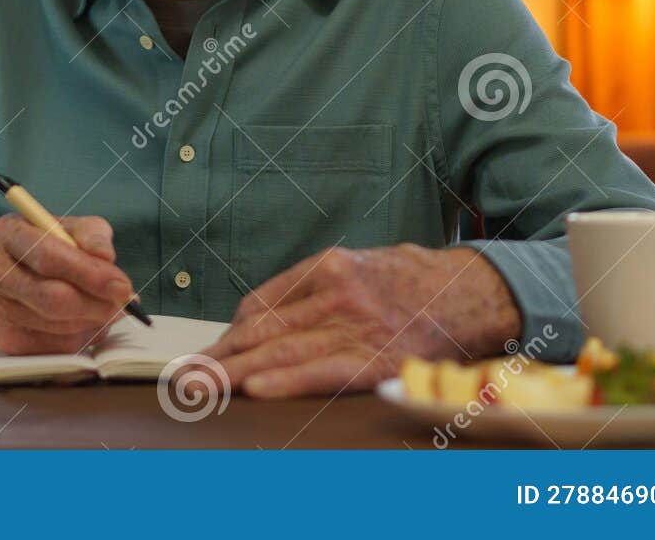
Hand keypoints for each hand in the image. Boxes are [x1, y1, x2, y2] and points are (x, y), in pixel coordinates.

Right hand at [0, 214, 136, 354]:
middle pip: (52, 299)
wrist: (15, 267)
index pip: (49, 257)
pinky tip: (82, 321)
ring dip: (92, 322)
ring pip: (57, 327)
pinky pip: (54, 347)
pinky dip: (79, 337)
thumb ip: (92, 235)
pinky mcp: (2, 338)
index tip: (121, 286)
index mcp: (8, 234)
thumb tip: (106, 259)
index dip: (89, 274)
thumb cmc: (49, 243)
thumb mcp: (70, 227)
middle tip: (123, 304)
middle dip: (96, 305)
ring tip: (102, 308)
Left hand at [203, 244, 520, 397]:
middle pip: (265, 329)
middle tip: (185, 378)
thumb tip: (251, 325)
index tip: (206, 355)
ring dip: (237, 374)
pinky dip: (287, 380)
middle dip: (221, 357)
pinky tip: (257, 387)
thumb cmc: (406, 282)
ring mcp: (358, 324)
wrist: (469, 291)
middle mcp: (337, 292)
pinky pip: (324, 371)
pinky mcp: (380, 356)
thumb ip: (305, 290)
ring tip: (203, 388)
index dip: (229, 335)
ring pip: (284, 350)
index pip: (261, 305)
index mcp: (326, 267)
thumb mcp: (353, 265)